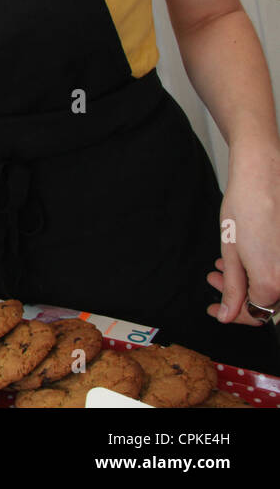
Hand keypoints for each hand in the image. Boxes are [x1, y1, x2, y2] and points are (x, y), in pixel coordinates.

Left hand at [207, 141, 279, 324]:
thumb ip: (232, 287)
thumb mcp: (230, 251)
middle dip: (239, 295)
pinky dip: (263, 269)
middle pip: (269, 302)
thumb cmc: (246, 205)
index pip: (256, 313)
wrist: (264, 174)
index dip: (234, 313)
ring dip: (249, 282)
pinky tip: (244, 257)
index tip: (218, 309)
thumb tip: (227, 315)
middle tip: (215, 280)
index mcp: (273, 281)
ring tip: (223, 266)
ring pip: (276, 287)